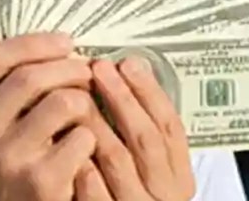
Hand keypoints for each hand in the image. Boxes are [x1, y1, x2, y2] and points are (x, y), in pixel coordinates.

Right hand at [0, 32, 99, 200]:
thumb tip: (57, 46)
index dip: (34, 42)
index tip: (65, 41)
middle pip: (31, 77)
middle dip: (71, 68)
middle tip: (88, 74)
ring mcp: (6, 161)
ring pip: (64, 102)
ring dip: (85, 102)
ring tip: (85, 111)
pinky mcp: (41, 183)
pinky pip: (83, 136)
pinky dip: (92, 137)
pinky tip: (84, 147)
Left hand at [84, 57, 195, 200]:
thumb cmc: (127, 199)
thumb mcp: (148, 174)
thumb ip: (140, 137)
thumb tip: (125, 73)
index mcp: (179, 179)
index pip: (170, 127)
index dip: (149, 92)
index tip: (128, 62)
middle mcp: (164, 196)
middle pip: (145, 138)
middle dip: (122, 97)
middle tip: (99, 68)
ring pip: (118, 159)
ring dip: (96, 122)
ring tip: (75, 95)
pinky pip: (94, 192)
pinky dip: (83, 165)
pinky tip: (68, 142)